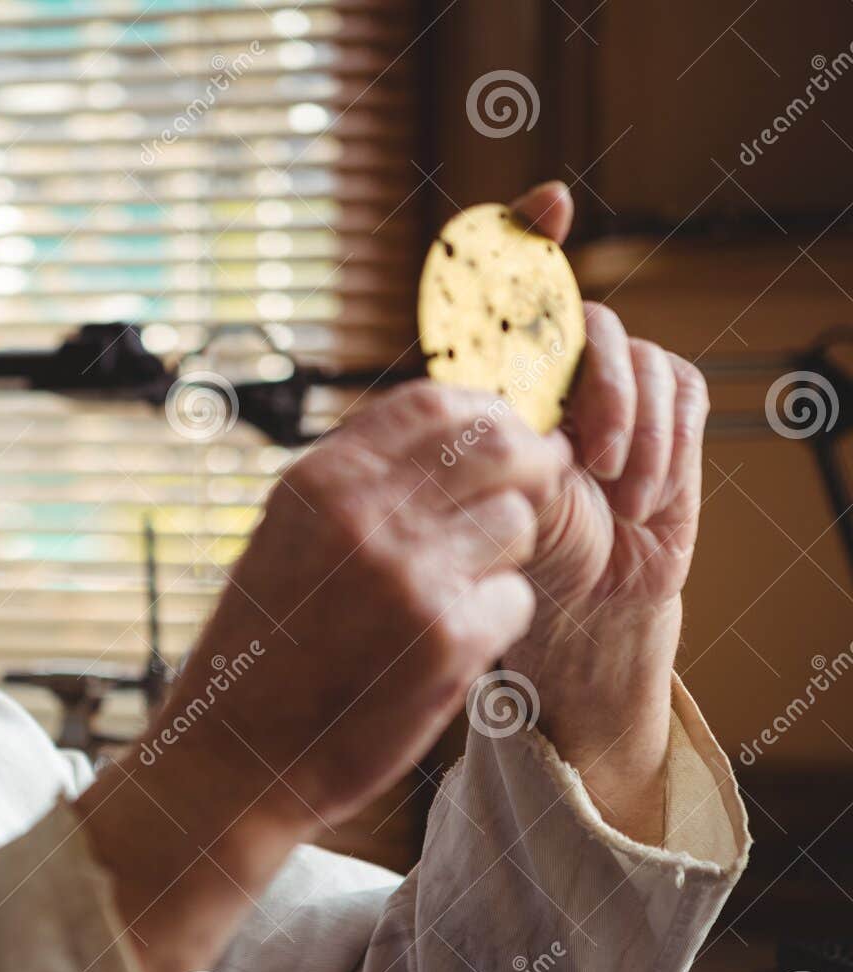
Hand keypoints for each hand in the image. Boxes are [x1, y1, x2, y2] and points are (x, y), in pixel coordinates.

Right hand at [75, 382, 568, 971]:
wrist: (235, 756)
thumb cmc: (263, 648)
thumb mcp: (288, 537)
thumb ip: (358, 484)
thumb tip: (447, 430)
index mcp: (319, 481)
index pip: (433, 403)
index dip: (484, 414)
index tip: (501, 440)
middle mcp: (364, 515)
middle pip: (499, 448)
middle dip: (527, 469)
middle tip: (529, 500)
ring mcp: (409, 576)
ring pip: (518, 523)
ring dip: (505, 555)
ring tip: (460, 590)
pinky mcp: (447, 641)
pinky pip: (516, 600)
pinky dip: (496, 621)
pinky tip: (450, 645)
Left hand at [499, 182, 708, 840]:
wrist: (563, 631)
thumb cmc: (487, 574)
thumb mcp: (440, 512)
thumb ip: (438, 447)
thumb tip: (431, 399)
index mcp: (485, 390)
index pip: (504, 290)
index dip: (524, 234)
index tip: (547, 199)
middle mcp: (550, 382)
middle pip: (577, 317)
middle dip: (583, 367)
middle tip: (578, 444)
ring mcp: (610, 400)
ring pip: (632, 353)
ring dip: (625, 416)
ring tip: (608, 489)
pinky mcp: (665, 426)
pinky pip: (680, 391)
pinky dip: (665, 438)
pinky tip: (637, 498)